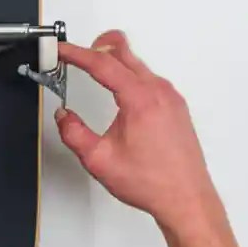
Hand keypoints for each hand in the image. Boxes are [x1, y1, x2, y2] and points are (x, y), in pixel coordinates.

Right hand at [55, 31, 223, 235]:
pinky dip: (129, 75)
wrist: (187, 199)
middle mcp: (159, 92)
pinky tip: (119, 91)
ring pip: (137, 64)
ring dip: (113, 62)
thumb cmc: (153, 182)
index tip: (60, 50)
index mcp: (140, 100)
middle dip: (95, 47)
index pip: (102, 64)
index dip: (76, 53)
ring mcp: (170, 97)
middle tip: (74, 55)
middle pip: (123, 52)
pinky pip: (149, 78)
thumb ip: (74, 134)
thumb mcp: (100, 160)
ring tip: (93, 72)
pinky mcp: (175, 105)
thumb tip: (63, 116)